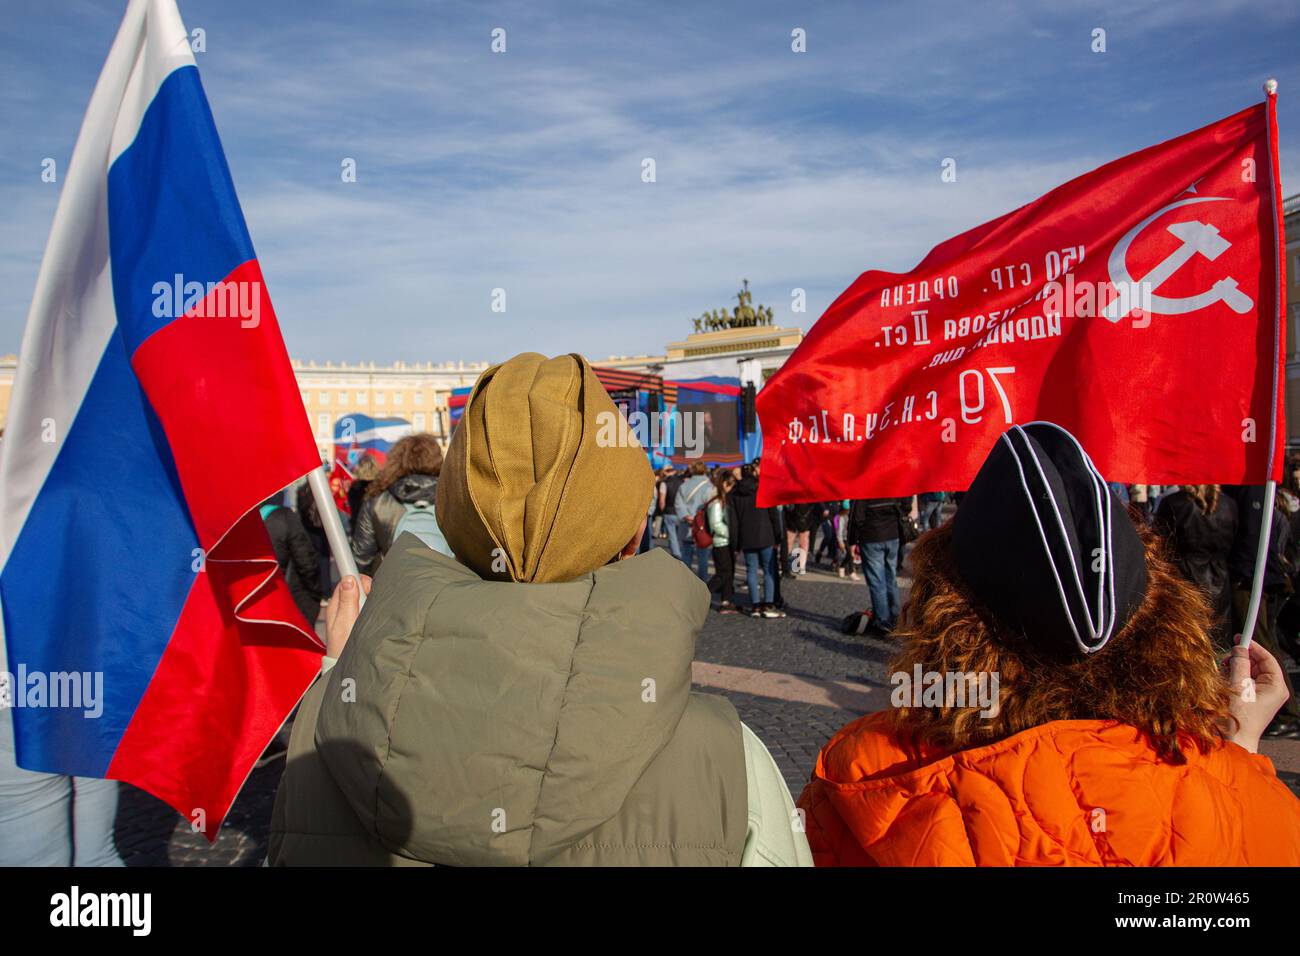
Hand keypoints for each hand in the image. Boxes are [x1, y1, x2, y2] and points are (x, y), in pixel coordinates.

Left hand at [325, 574, 371, 659]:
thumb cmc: (343, 648)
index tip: (366, 586)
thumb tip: (348, 579)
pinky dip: (373, 609)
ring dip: (371, 601)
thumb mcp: (345, 623)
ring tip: (371, 615)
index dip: (357, 579)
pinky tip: (373, 618)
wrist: (347, 667)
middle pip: (358, 587)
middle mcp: (343, 606)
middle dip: (368, 592)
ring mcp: (352, 612)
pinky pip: (368, 606)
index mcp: (336, 604)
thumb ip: (347, 601)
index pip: (346, 580)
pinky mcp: (360, 618)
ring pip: (365, 596)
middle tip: (370, 605)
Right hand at [1224, 636, 1289, 752]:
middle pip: (1259, 664)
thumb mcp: (1238, 685)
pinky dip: (1235, 676)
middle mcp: (1273, 690)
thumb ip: (1239, 663)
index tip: (1241, 638)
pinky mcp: (1254, 700)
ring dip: (1237, 667)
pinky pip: (1246, 681)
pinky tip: (1225, 679)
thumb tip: (1239, 648)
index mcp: (1276, 687)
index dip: (1254, 647)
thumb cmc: (1240, 717)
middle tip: (1227, 656)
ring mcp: (1264, 695)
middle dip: (1243, 658)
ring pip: (1251, 672)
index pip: (1267, 659)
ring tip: (1224, 669)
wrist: (1235, 740)